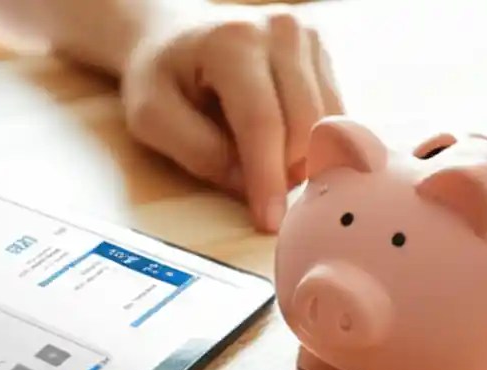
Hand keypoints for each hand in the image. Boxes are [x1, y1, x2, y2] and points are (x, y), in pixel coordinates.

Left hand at [120, 7, 343, 231]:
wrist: (174, 37)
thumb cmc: (160, 77)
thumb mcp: (152, 118)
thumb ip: (198, 152)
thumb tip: (248, 186)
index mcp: (232, 41)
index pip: (261, 121)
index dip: (267, 177)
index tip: (269, 221)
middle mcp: (280, 30)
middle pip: (304, 124)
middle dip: (285, 172)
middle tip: (258, 196)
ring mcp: (307, 37)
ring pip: (327, 122)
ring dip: (301, 160)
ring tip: (262, 163)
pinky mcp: (322, 52)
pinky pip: (334, 115)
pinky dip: (311, 143)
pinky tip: (280, 146)